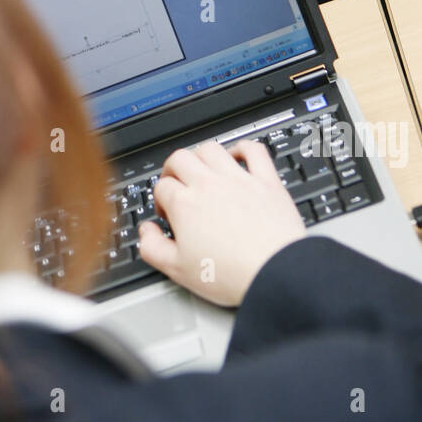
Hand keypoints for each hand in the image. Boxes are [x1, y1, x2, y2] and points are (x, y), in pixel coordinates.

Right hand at [138, 139, 305, 306]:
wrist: (275, 273)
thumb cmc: (231, 274)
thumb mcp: (178, 270)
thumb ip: (152, 248)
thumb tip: (146, 232)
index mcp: (186, 204)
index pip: (162, 187)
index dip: (160, 199)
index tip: (167, 212)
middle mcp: (210, 185)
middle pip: (180, 158)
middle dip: (172, 169)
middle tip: (176, 183)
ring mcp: (239, 180)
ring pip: (211, 149)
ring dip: (201, 156)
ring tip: (202, 170)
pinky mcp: (266, 181)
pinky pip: (253, 149)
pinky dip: (243, 148)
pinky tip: (237, 157)